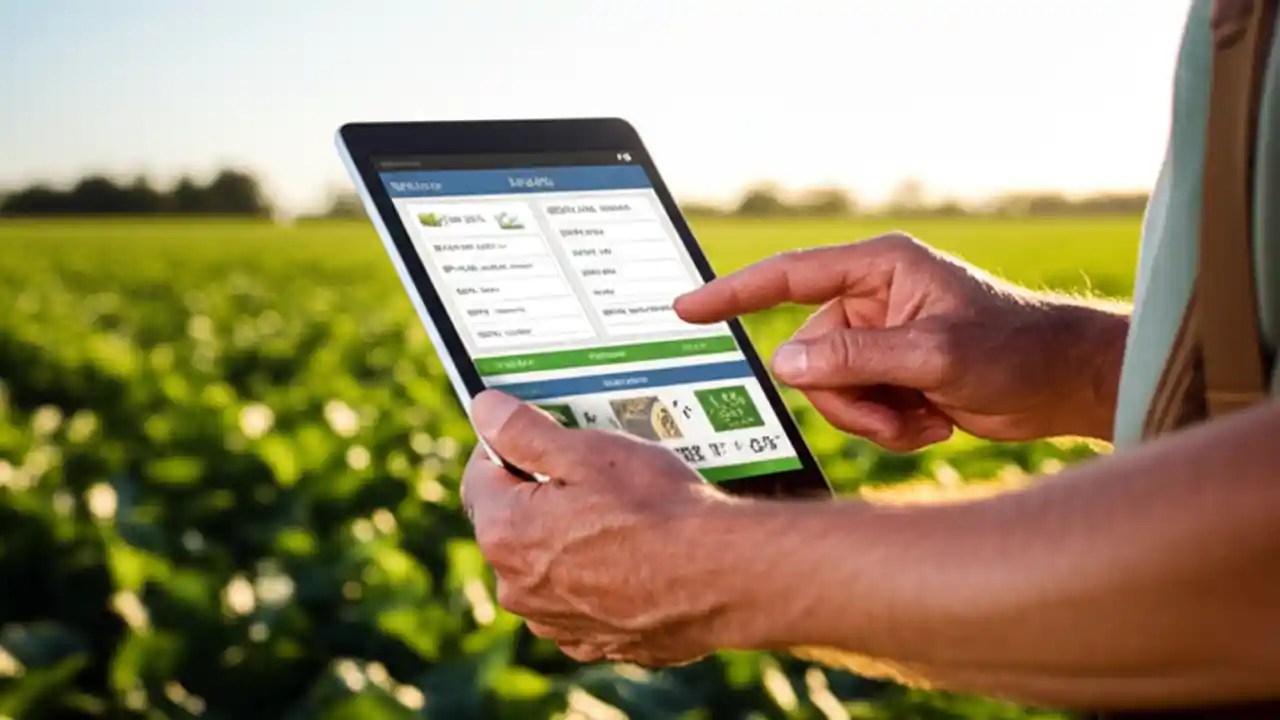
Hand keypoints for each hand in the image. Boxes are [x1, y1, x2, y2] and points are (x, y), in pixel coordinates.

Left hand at [461, 390, 748, 665]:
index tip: (542, 436)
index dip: (508, 447)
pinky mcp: (594, 643)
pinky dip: (597, 580)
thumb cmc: (657, 509)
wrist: (723, 577)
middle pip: (512, 523)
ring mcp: (555, 623)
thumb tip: (484, 409)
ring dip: (568, 541)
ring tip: (622, 517)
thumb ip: (525, 432)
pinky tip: (635, 559)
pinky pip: (580, 602)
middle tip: (594, 474)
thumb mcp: (590, 452)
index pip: (480, 475)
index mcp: (504, 533)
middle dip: (541, 496)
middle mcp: (517, 588)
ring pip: (546, 566)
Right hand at [675, 234, 1127, 447]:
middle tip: (902, 408)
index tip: (686, 308)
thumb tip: (786, 366)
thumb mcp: (938, 355)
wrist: (1062, 385)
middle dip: (850, 397)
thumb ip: (859, 359)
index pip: (789, 277)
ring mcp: (876, 341)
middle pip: (808, 358)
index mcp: (878, 270)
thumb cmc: (1018, 349)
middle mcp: (870, 302)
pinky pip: (852, 411)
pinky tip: (934, 421)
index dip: (733, 293)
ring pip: (827, 392)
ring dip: (872, 418)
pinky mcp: (886, 375)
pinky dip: (887, 427)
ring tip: (926, 416)